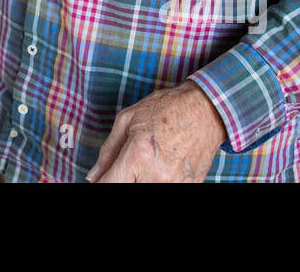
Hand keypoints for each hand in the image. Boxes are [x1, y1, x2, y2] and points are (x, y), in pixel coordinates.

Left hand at [87, 81, 226, 182]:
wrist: (206, 109)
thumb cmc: (166, 109)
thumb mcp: (128, 119)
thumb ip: (108, 151)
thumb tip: (93, 176)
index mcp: (137, 157)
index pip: (109, 185)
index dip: (102, 183)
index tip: (103, 178)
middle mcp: (156, 176)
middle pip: (127, 189)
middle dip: (123, 179)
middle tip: (127, 167)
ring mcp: (175, 184)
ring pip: (146, 191)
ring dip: (141, 180)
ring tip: (146, 164)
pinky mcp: (190, 187)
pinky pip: (168, 190)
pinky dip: (159, 180)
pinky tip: (161, 168)